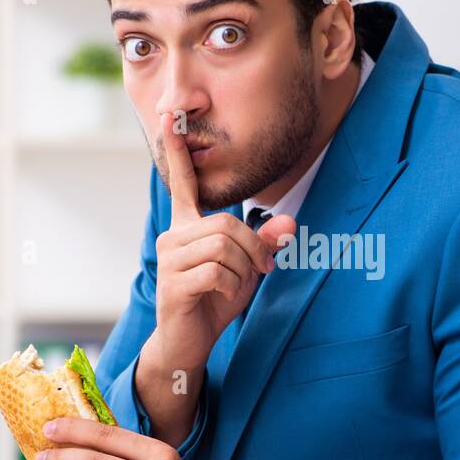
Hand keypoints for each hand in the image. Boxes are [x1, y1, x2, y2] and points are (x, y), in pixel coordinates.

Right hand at [152, 110, 294, 372]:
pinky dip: (232, 286)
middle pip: (227, 224)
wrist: (188, 342)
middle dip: (252, 249)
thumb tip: (290, 221)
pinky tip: (220, 296)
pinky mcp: (172, 283)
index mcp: (187, 227)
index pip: (182, 184)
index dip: (177, 152)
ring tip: (237, 284)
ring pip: (224, 248)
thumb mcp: (247, 268)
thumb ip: (265, 243)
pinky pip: (218, 273)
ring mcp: (169, 260)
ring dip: (244, 270)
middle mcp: (172, 237)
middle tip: (260, 269)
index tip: (169, 118)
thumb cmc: (214, 300)